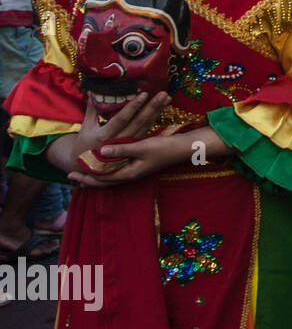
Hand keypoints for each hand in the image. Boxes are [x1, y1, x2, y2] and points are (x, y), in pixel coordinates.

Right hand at [46, 92, 170, 173]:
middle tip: (163, 94)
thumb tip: (93, 91)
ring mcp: (129, 144)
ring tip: (166, 98)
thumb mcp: (87, 126)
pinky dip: (154, 119)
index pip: (122, 119)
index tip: (144, 94)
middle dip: (152, 107)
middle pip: (138, 122)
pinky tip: (161, 109)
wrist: (89, 167)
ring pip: (145, 126)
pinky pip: (146, 130)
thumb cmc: (85, 143)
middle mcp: (119, 141)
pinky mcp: (135, 146)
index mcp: (105, 136)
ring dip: (156, 112)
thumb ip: (92, 109)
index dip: (133, 107)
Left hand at [67, 132, 190, 187]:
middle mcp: (131, 174)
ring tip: (83, 172)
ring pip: (110, 176)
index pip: (102, 179)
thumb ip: (121, 150)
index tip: (71, 173)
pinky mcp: (138, 164)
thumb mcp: (141, 147)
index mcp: (130, 173)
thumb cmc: (163, 148)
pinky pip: (117, 170)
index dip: (86, 177)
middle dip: (87, 179)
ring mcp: (135, 170)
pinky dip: (106, 169)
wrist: (182, 149)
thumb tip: (100, 151)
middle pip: (104, 181)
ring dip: (95, 174)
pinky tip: (102, 163)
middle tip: (71, 176)